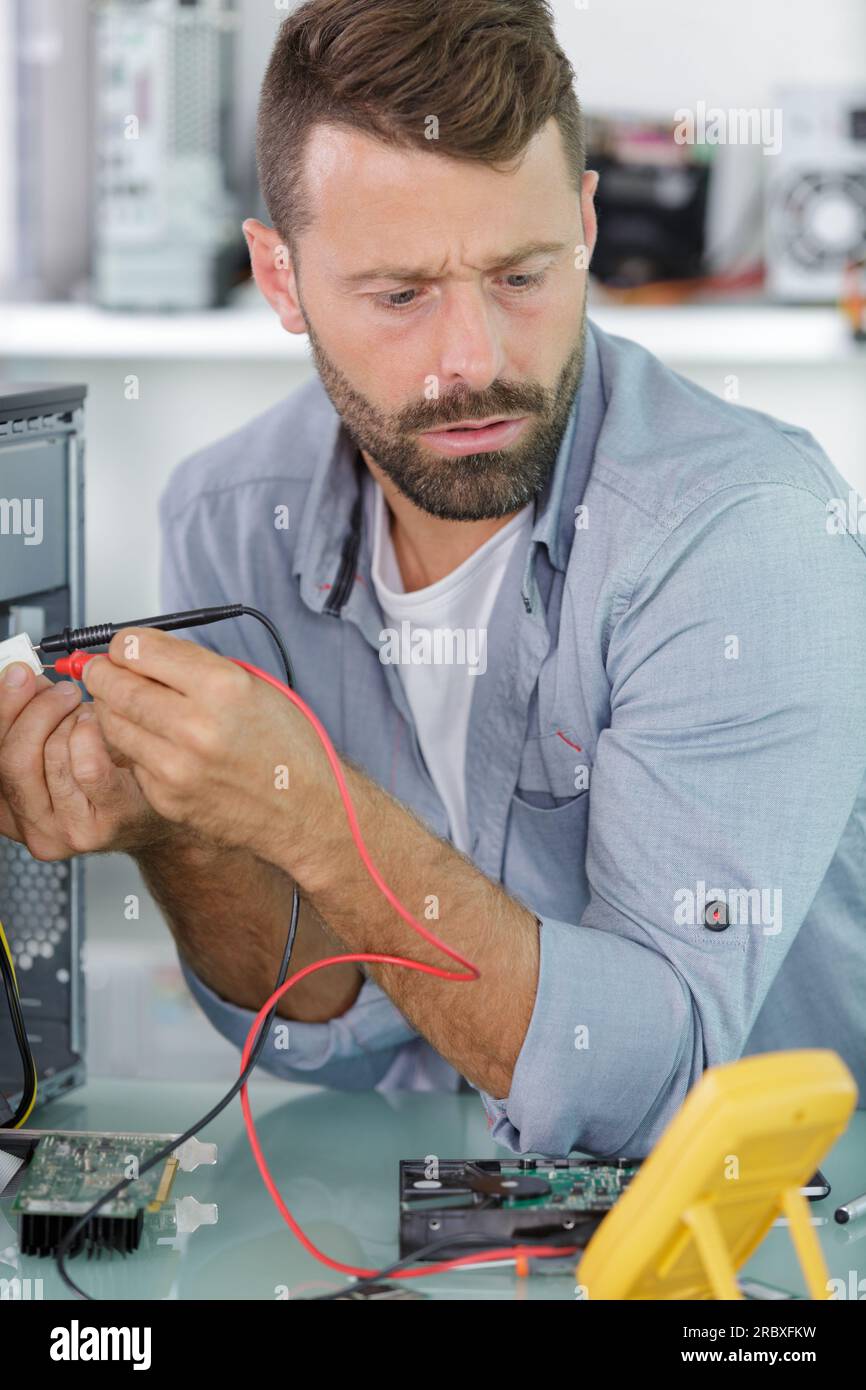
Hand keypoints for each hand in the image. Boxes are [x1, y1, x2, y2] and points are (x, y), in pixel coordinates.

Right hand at [0, 661, 170, 860]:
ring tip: (89, 715)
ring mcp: (69, 830)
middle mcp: (32, 828)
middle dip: (37, 710)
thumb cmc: (106, 777)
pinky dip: (94, 735)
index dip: (4, 708)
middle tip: (63, 689)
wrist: (153, 816)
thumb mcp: (56, 745)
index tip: (19, 674)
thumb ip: (31, 716)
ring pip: (52, 756)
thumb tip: (20, 676)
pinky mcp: (106, 821)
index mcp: (9, 809)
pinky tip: (102, 727)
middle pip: (13, 758)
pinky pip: (89, 766)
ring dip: (73, 721)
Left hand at [81, 628, 332, 871]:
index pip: (140, 649)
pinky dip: (136, 746)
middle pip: (116, 685)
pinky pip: (132, 760)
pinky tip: (159, 743)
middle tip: (103, 669)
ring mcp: (177, 767)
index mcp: (222, 687)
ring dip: (111, 708)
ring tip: (127, 703)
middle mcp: (196, 727)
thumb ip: (196, 666)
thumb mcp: (254, 686)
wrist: (304, 810)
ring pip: (112, 724)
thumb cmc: (286, 747)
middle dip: (102, 672)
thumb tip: (143, 652)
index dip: (124, 643)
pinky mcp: (166, 798)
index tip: (123, 646)